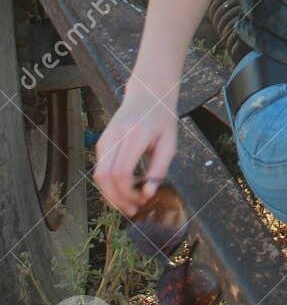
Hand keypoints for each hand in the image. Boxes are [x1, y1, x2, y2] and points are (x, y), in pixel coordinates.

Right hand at [92, 77, 178, 217]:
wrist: (148, 94)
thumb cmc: (162, 120)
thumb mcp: (169, 144)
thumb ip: (159, 169)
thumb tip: (148, 194)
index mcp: (135, 134)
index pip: (121, 171)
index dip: (128, 192)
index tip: (143, 201)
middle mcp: (115, 136)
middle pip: (105, 176)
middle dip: (117, 198)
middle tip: (133, 210)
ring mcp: (105, 138)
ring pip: (98, 175)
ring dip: (111, 194)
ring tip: (128, 204)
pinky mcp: (102, 142)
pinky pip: (100, 169)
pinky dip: (109, 184)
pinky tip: (124, 191)